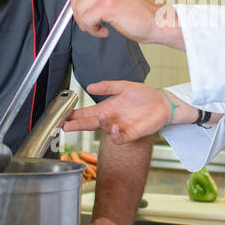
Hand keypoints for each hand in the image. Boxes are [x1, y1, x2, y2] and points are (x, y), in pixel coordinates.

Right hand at [62, 81, 191, 142]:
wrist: (161, 102)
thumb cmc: (143, 95)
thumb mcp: (123, 86)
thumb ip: (107, 87)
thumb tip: (89, 87)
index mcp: (107, 108)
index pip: (87, 113)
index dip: (75, 115)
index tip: (63, 115)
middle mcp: (111, 119)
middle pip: (90, 124)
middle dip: (77, 125)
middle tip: (66, 125)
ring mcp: (120, 127)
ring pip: (105, 130)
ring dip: (101, 124)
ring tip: (100, 116)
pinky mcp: (131, 133)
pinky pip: (120, 138)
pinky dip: (116, 135)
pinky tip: (115, 127)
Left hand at [64, 0, 180, 47]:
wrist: (159, 21)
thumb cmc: (140, 10)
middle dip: (79, 11)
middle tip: (91, 19)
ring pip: (78, 8)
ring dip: (86, 23)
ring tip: (100, 25)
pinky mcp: (108, 4)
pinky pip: (86, 19)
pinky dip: (93, 29)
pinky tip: (104, 30)